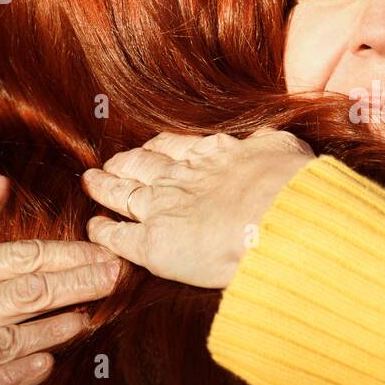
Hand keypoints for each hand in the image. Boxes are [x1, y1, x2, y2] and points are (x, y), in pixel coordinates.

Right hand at [0, 177, 123, 384]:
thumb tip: (2, 186)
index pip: (12, 260)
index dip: (64, 254)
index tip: (102, 251)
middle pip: (20, 297)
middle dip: (75, 285)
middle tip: (116, 276)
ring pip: (7, 341)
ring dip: (55, 329)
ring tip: (92, 315)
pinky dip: (17, 375)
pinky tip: (49, 363)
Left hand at [81, 129, 313, 288]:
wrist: (280, 217)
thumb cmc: (292, 187)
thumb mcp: (284, 150)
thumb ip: (271, 146)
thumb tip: (273, 142)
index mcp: (212, 154)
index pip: (175, 147)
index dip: (160, 148)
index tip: (152, 148)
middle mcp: (181, 177)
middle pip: (141, 164)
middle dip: (125, 162)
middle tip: (111, 163)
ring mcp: (162, 208)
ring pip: (120, 193)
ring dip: (104, 187)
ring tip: (92, 182)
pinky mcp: (152, 243)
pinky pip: (116, 236)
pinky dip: (102, 231)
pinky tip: (94, 229)